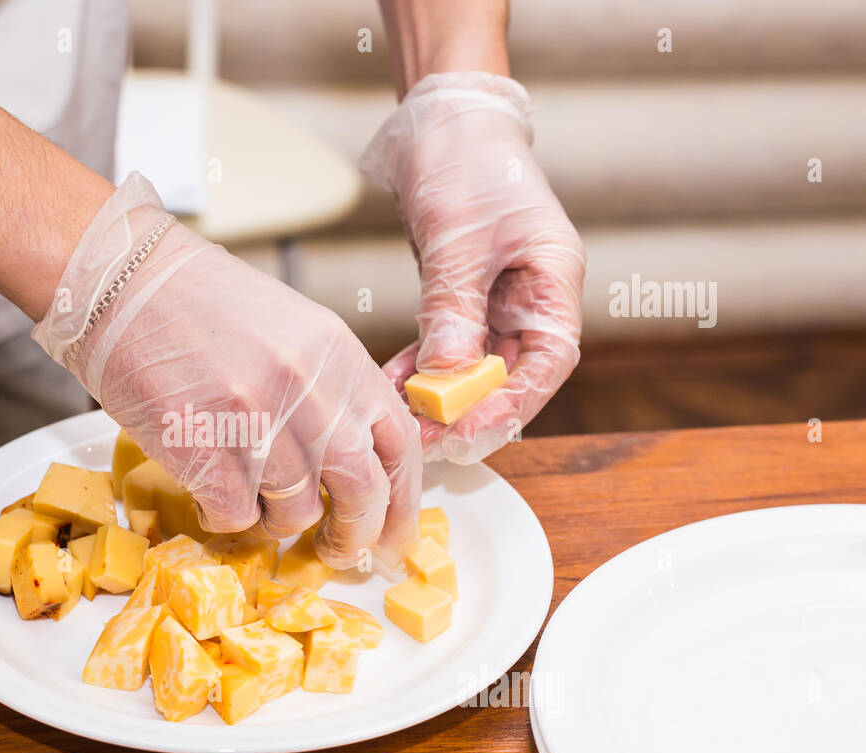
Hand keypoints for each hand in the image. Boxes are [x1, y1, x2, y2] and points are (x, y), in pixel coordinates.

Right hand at [34, 174, 420, 570]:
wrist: (122, 281)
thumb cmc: (198, 304)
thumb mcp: (292, 333)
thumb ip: (330, 391)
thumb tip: (353, 462)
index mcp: (339, 357)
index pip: (400, 445)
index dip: (402, 503)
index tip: (392, 535)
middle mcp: (309, 389)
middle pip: (361, 492)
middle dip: (353, 536)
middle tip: (336, 552)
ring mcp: (256, 420)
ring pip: (295, 513)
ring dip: (274, 521)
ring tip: (249, 498)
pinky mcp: (203, 447)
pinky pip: (235, 515)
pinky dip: (224, 517)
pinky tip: (209, 495)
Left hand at [362, 71, 584, 463]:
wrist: (441, 120)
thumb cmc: (466, 162)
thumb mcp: (459, 237)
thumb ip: (454, 306)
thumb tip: (448, 373)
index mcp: (554, 278)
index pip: (548, 361)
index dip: (512, 404)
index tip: (468, 433)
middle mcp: (531, 295)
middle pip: (510, 372)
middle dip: (467, 411)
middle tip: (423, 442)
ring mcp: (497, 297)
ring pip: (473, 365)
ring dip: (437, 395)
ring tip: (399, 424)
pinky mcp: (461, 295)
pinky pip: (444, 344)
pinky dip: (417, 366)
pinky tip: (388, 386)